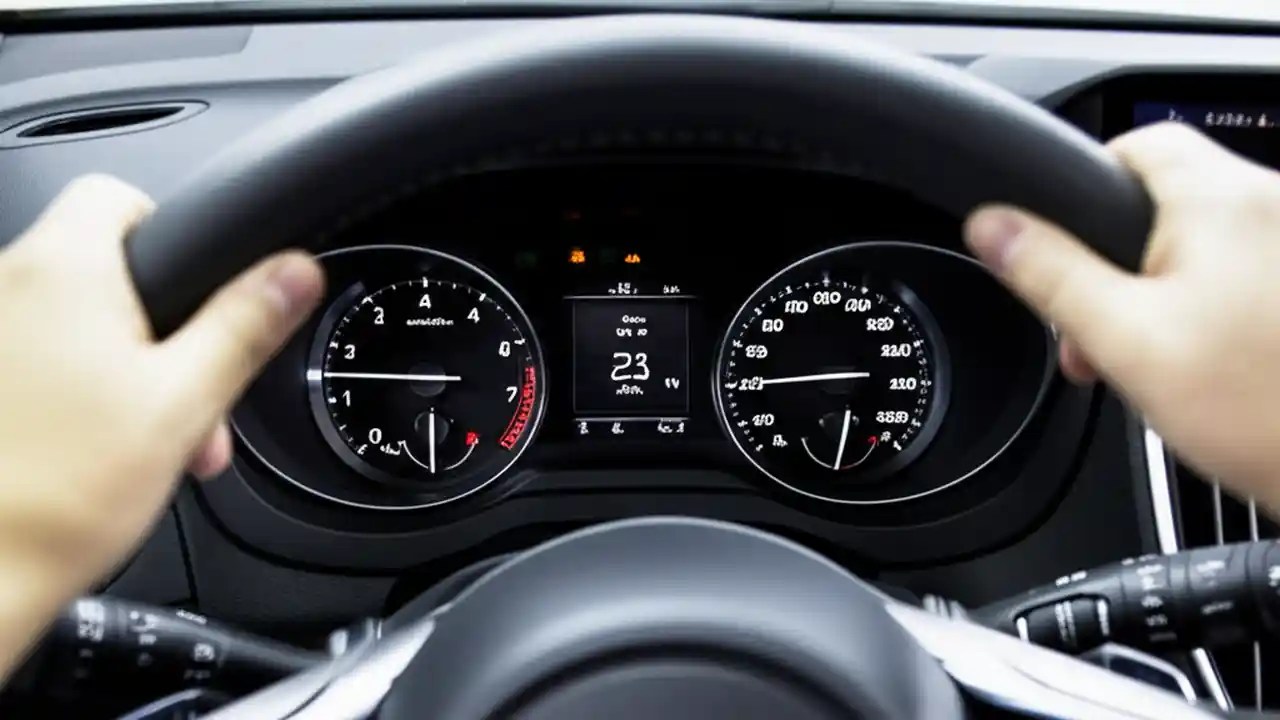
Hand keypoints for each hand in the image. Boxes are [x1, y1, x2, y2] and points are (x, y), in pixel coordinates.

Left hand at [0, 176, 322, 677]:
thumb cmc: (65, 492)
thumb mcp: (185, 400)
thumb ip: (245, 325)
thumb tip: (295, 272)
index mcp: (62, 272)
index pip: (118, 195)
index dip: (173, 233)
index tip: (202, 288)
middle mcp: (7, 288)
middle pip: (104, 269)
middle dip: (164, 328)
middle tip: (194, 391)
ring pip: (73, 320)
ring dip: (127, 365)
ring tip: (158, 435)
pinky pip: (38, 357)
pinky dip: (78, 387)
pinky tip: (106, 445)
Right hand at [964, 122, 1279, 513]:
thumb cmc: (1261, 408)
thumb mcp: (1126, 340)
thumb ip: (1051, 275)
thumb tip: (992, 227)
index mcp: (1221, 199)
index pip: (1136, 144)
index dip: (1084, 189)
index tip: (1061, 242)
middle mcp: (1273, 205)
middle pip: (1166, 203)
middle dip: (1116, 264)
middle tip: (1098, 329)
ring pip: (1203, 245)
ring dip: (1160, 292)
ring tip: (1147, 359)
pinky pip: (1242, 274)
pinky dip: (1209, 307)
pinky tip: (1200, 363)